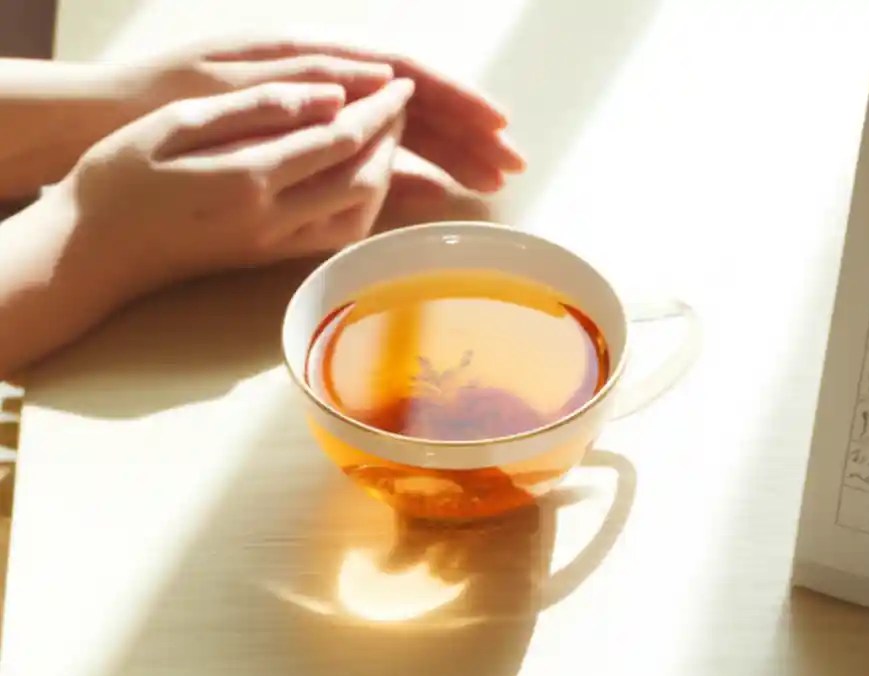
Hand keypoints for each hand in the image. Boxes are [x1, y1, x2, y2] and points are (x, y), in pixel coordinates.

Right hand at [63, 78, 411, 300]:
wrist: (92, 249)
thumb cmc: (120, 176)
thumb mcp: (177, 124)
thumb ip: (255, 109)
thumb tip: (327, 95)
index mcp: (249, 177)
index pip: (340, 139)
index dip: (379, 109)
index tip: (398, 84)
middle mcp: (273, 218)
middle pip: (364, 180)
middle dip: (391, 139)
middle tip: (396, 103)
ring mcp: (274, 245)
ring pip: (359, 214)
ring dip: (383, 173)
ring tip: (382, 134)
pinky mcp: (271, 258)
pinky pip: (337, 234)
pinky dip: (363, 203)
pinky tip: (359, 175)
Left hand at [123, 37, 523, 193]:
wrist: (123, 120)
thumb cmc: (176, 97)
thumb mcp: (238, 85)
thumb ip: (307, 85)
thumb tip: (378, 89)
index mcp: (321, 62)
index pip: (408, 75)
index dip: (458, 101)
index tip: (498, 127)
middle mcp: (332, 86)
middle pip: (419, 107)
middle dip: (470, 135)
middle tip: (515, 165)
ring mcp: (326, 115)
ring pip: (405, 133)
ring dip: (451, 155)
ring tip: (493, 181)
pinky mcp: (314, 142)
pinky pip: (377, 156)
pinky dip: (412, 171)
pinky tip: (440, 190)